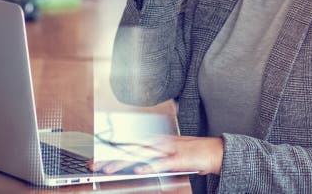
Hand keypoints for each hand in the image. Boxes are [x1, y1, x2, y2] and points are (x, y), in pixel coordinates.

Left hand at [89, 135, 223, 175]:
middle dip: (112, 158)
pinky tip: (138, 170)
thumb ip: (154, 159)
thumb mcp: (170, 155)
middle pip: (132, 150)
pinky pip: (162, 163)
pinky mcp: (179, 158)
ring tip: (109, 169)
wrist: (215, 151)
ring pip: (143, 156)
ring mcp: (170, 149)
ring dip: (125, 163)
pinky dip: (150, 166)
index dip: (114, 151)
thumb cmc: (193, 154)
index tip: (97, 158)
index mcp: (157, 141)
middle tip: (95, 165)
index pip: (131, 145)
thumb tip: (137, 167)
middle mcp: (161, 143)